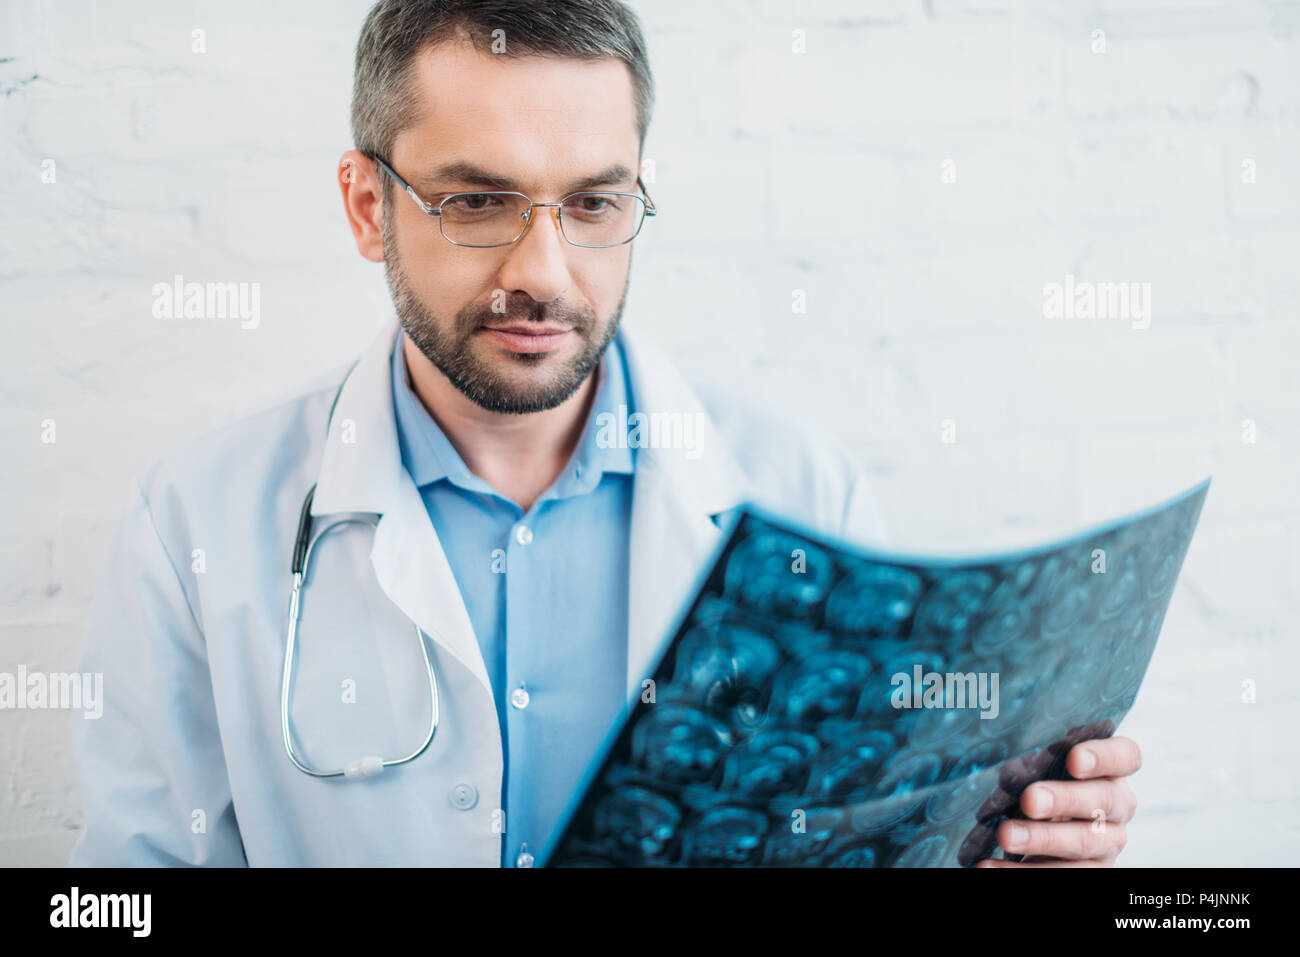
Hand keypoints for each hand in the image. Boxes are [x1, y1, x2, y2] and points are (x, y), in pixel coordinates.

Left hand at [977, 736, 1140, 867]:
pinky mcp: (1095, 871)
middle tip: (1029, 800)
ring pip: (1084, 841)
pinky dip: (1022, 870)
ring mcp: (1109, 843)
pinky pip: (1066, 873)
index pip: (1125, 756)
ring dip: (1042, 840)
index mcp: (1111, 772)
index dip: (1104, 756)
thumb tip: (1008, 773)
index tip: (1074, 759)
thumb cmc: (1042, 787)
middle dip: (1065, 799)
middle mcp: (1118, 807)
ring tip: (1006, 835)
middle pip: (1104, 800)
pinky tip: (992, 865)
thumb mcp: (1042, 771)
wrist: (1044, 833)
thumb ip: (1036, 764)